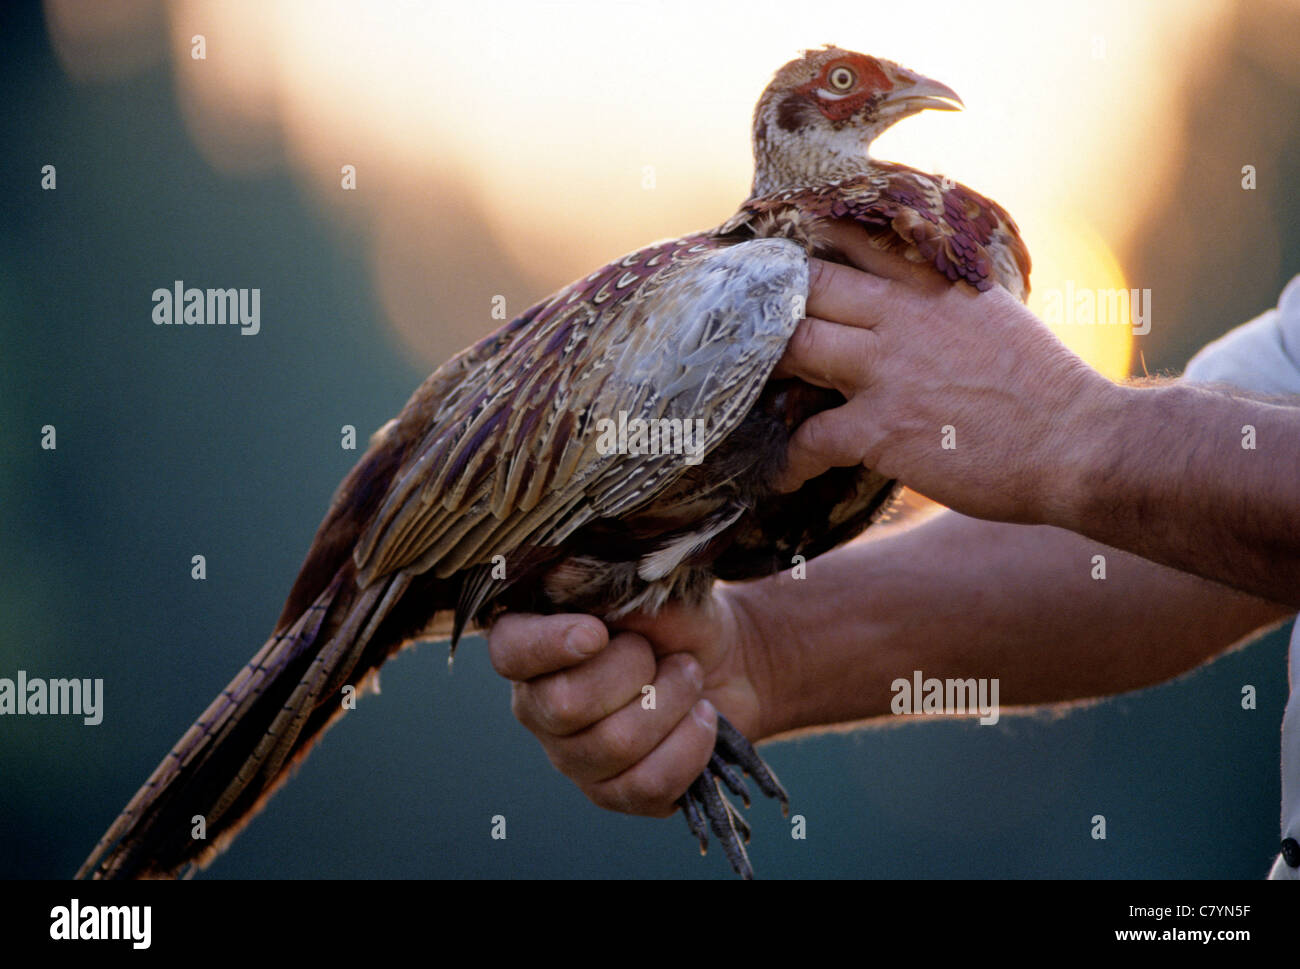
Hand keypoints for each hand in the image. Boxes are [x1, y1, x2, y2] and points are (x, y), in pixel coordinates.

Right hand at [487, 586, 775, 817]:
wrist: (728, 661)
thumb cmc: (674, 618)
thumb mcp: (645, 588)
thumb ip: (601, 583)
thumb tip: (562, 575)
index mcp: (534, 644)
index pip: (509, 651)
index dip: (548, 646)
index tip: (597, 632)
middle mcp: (540, 704)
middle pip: (564, 705)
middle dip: (633, 670)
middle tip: (662, 653)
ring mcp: (573, 756)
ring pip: (614, 745)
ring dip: (672, 702)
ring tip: (689, 678)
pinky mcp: (613, 792)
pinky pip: (646, 785)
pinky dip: (690, 745)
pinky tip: (701, 717)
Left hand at [773, 222, 1113, 524]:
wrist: (1080, 445)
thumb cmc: (1047, 394)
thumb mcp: (998, 320)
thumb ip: (949, 308)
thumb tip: (918, 312)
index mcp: (937, 285)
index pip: (860, 240)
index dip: (812, 241)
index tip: (779, 247)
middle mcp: (906, 315)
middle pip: (811, 286)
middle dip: (773, 303)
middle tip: (746, 324)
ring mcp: (890, 368)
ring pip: (797, 346)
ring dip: (767, 368)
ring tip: (747, 387)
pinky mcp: (883, 426)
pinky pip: (811, 438)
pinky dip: (789, 459)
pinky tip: (781, 474)